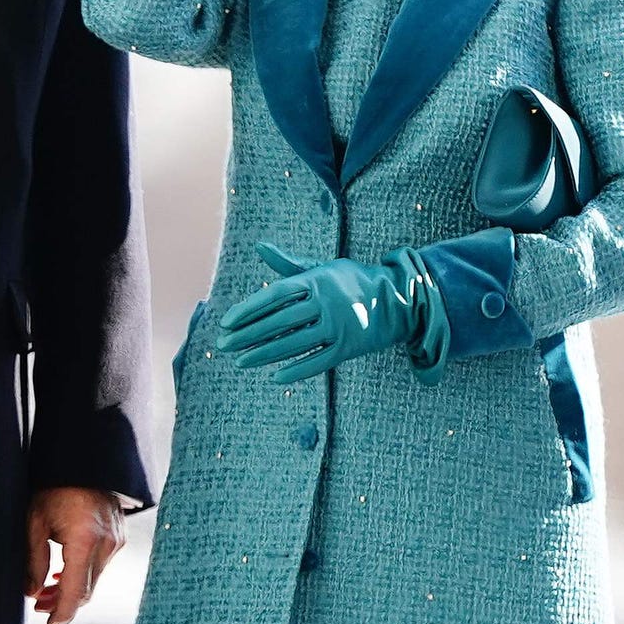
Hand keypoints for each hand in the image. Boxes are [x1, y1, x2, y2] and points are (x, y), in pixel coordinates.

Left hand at [28, 486, 125, 623]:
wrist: (84, 461)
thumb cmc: (54, 487)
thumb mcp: (35, 521)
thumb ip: (34, 560)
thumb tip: (31, 593)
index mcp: (85, 540)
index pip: (75, 591)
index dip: (62, 612)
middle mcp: (107, 544)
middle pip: (86, 590)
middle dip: (62, 604)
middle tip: (39, 607)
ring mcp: (117, 541)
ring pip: (93, 580)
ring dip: (70, 590)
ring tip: (44, 591)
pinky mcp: (119, 537)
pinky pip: (100, 566)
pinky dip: (82, 575)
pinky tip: (61, 574)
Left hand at [213, 242, 434, 383]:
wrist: (398, 298)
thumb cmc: (350, 281)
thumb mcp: (322, 268)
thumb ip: (289, 264)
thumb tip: (259, 247)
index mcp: (317, 280)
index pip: (275, 295)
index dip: (249, 309)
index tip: (226, 322)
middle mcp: (327, 302)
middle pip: (280, 321)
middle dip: (249, 335)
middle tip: (224, 344)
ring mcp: (339, 326)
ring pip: (295, 343)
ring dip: (265, 355)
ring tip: (241, 362)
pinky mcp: (350, 347)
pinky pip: (319, 361)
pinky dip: (298, 370)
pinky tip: (276, 377)